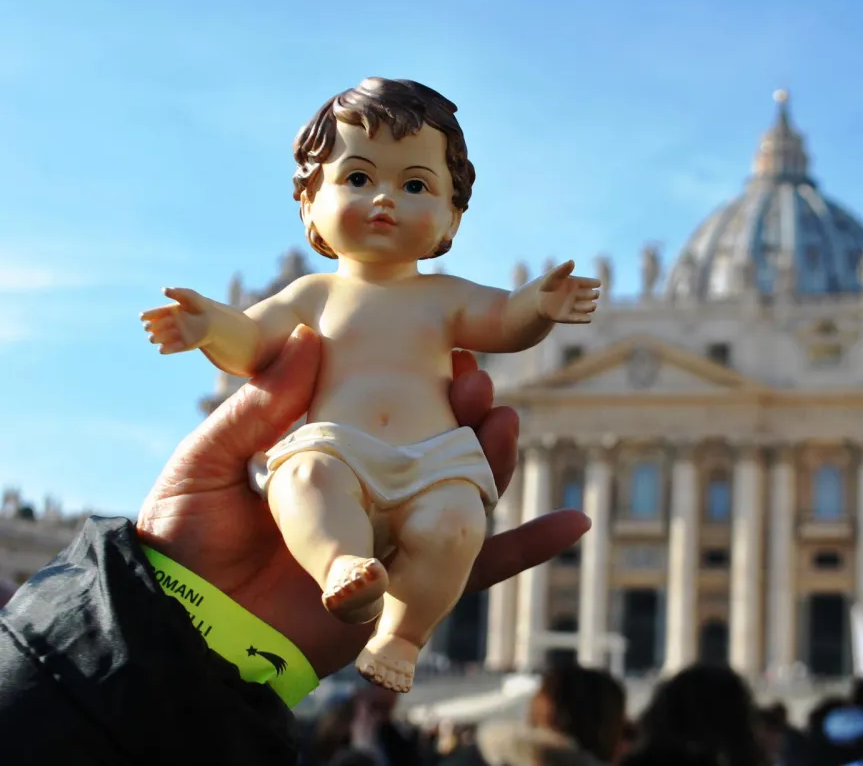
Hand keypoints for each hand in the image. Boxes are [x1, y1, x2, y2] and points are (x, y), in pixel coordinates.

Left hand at [135, 325, 590, 676]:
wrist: (180, 632)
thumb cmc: (179, 546)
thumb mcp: (207, 463)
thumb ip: (254, 409)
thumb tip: (305, 342)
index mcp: (323, 461)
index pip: (386, 415)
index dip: (418, 384)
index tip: (441, 349)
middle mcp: (366, 498)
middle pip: (433, 451)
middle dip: (463, 415)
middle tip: (476, 383)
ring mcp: (389, 542)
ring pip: (459, 499)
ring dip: (495, 463)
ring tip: (507, 424)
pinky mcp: (406, 591)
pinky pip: (476, 572)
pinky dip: (528, 550)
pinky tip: (573, 524)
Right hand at [140, 287, 214, 353]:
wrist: (217, 320)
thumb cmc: (201, 306)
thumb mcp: (190, 296)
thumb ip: (178, 292)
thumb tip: (164, 290)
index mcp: (170, 312)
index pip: (157, 313)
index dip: (149, 315)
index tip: (142, 317)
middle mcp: (172, 323)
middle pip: (159, 326)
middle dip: (152, 327)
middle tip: (147, 328)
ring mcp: (177, 334)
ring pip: (164, 337)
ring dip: (158, 338)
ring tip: (152, 339)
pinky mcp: (185, 344)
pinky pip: (174, 347)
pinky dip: (168, 349)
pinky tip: (161, 350)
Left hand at [537, 260, 600, 322]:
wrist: (537, 300)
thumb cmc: (547, 285)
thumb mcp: (553, 276)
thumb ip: (562, 270)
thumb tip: (572, 261)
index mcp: (576, 283)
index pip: (588, 282)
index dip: (594, 283)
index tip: (598, 283)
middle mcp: (577, 295)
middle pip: (590, 295)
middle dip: (593, 295)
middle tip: (595, 294)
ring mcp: (574, 306)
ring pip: (586, 307)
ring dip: (590, 307)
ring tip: (592, 306)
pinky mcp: (567, 317)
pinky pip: (577, 319)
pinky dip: (583, 319)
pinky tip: (588, 319)